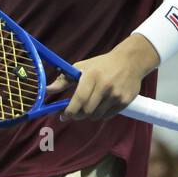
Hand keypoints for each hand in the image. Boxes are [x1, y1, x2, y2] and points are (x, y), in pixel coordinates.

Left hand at [44, 36, 158, 120]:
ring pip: (97, 116)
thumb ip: (64, 80)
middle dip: (78, 115)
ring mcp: (116, 95)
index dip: (69, 111)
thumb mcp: (82, 67)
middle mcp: (105, 86)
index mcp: (92, 76)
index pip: (79, 99)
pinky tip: (101, 106)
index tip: (63, 116)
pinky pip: (108, 115)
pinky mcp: (124, 101)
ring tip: (89, 107)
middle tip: (75, 113)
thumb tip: (47, 90)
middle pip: (87, 111)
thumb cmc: (102, 64)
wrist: (130, 61)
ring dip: (89, 115)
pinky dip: (101, 114)